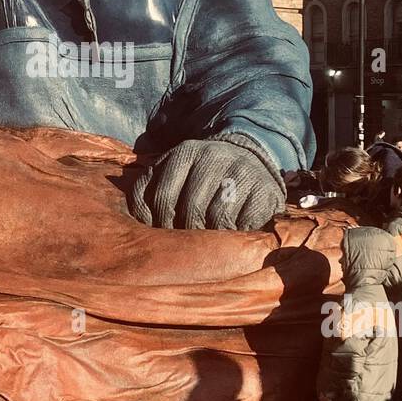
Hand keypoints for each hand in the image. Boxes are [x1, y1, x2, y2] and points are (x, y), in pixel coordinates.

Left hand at [128, 136, 284, 230]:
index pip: (162, 196)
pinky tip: (230, 236)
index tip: (160, 236)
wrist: (248, 154)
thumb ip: (149, 187)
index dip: (158, 223)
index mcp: (185, 153)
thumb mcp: (173, 170)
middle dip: (185, 234)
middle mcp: (213, 158)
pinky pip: (245, 223)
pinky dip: (236, 235)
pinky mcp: (264, 191)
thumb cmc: (200, 172)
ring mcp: (242, 173)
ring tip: (206, 244)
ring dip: (211, 237)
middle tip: (184, 247)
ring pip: (218, 217)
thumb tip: (137, 220)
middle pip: (191, 209)